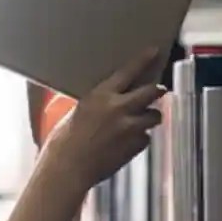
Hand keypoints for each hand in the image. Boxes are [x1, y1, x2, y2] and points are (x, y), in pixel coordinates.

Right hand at [41, 47, 166, 186]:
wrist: (67, 169)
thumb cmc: (63, 142)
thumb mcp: (73, 113)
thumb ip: (93, 104)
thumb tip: (100, 100)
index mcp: (101, 96)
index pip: (129, 71)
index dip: (144, 59)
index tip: (155, 51)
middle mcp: (119, 108)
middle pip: (152, 91)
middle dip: (157, 90)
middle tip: (159, 90)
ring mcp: (130, 128)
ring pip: (155, 116)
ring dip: (150, 116)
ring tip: (141, 121)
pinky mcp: (135, 147)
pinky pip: (145, 139)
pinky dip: (139, 140)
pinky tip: (126, 144)